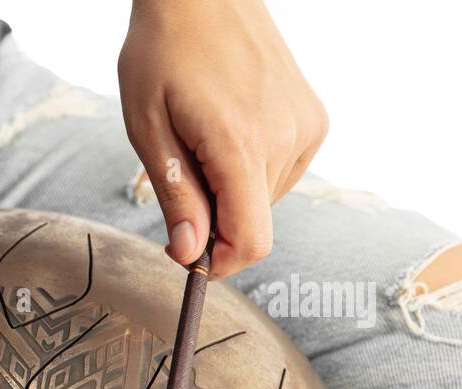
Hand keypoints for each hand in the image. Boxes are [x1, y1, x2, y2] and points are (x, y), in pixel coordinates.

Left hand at [118, 0, 327, 277]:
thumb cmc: (164, 52)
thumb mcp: (148, 127)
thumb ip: (175, 195)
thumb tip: (190, 254)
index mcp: (242, 145)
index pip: (250, 241)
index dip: (217, 264)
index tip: (185, 254)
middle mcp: (287, 139)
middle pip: (253, 224)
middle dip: (213, 218)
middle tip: (180, 169)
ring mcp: (306, 128)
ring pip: (265, 202)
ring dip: (229, 192)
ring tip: (202, 139)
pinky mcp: (313, 120)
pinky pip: (280, 174)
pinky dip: (250, 170)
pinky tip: (229, 129)